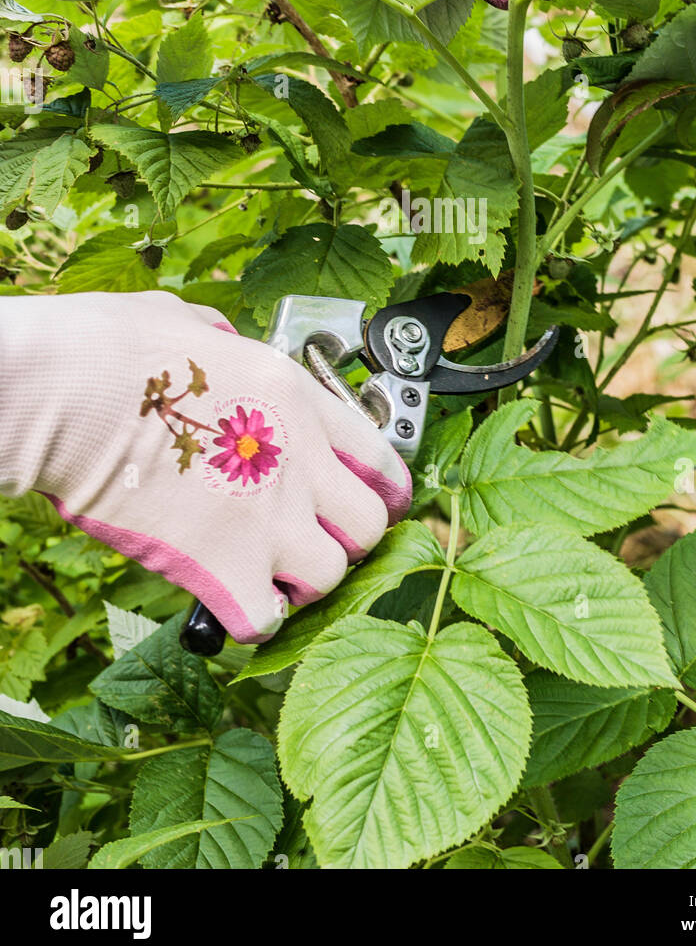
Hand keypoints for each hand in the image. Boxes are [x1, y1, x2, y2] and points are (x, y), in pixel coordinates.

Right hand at [0, 291, 410, 642]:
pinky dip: (251, 621)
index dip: (381, 488)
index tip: (372, 502)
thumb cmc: (110, 351)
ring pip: (331, 577)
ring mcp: (268, 518)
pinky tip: (227, 601)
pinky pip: (264, 620)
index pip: (380, 455)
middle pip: (370, 524)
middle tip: (312, 543)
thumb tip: (220, 348)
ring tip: (267, 575)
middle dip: (346, 540)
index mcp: (295, 397)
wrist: (63, 391)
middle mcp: (298, 459)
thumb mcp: (190, 324)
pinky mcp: (224, 568)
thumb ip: (225, 346)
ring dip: (303, 584)